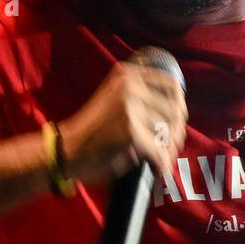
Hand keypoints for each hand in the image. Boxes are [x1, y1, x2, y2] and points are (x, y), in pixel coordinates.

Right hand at [58, 61, 187, 184]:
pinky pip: (158, 151)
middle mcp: (130, 86)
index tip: (178, 118)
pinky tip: (158, 168)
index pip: (171, 85)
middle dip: (176, 131)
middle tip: (172, 146)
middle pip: (174, 110)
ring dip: (169, 148)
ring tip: (164, 157)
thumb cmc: (91, 130)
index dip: (179, 103)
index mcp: (127, 75)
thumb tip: (177, 109)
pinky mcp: (131, 132)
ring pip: (168, 132)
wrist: (65, 149)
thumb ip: (139, 96)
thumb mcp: (113, 99)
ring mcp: (131, 109)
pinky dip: (160, 163)